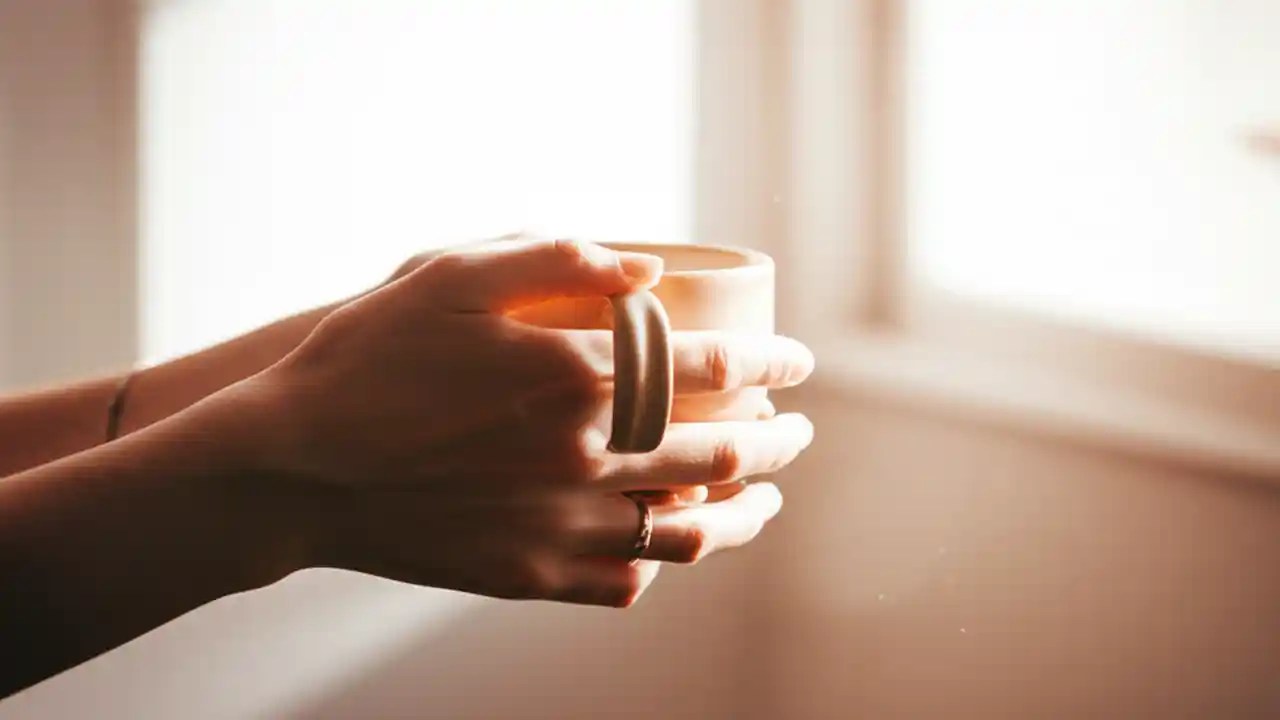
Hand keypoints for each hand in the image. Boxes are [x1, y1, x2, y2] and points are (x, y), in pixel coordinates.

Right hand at [239, 237, 814, 605]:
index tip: (801, 363)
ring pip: (689, 533)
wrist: (290, 468)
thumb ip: (558, 259)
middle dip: (779, 442)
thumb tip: (648, 271)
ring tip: (764, 499)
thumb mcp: (452, 274)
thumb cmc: (366, 359)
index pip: (717, 366)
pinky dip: (660, 561)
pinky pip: (623, 581)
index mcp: (577, 376)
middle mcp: (584, 458)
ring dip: (744, 513)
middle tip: (798, 433)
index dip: (774, 362)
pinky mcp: (527, 576)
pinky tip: (665, 541)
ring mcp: (559, 527)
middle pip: (722, 454)